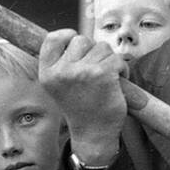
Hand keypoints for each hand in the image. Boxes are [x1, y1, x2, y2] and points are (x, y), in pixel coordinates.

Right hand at [38, 29, 127, 165]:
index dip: (67, 37)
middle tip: (93, 74)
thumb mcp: (60, 85)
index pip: (53, 38)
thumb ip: (62, 62)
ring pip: (101, 47)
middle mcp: (62, 72)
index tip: (77, 49)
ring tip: (104, 80)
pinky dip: (121, 69)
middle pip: (82, 40)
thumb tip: (73, 35)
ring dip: (108, 60)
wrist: (93, 134)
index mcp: (48, 73)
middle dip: (92, 52)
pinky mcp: (102, 74)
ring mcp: (82, 72)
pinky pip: (117, 59)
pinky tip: (116, 83)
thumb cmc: (81, 107)